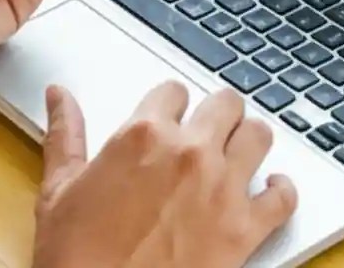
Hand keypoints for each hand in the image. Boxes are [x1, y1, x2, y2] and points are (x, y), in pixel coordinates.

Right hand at [33, 83, 297, 267]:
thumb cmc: (77, 257)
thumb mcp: (59, 190)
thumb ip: (66, 134)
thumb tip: (60, 95)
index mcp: (142, 136)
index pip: (172, 91)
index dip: (170, 105)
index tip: (168, 118)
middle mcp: (189, 153)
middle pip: (225, 103)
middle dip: (216, 114)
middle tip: (206, 131)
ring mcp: (222, 189)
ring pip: (259, 135)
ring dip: (249, 141)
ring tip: (237, 153)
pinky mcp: (245, 229)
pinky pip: (284, 197)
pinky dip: (281, 191)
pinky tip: (270, 191)